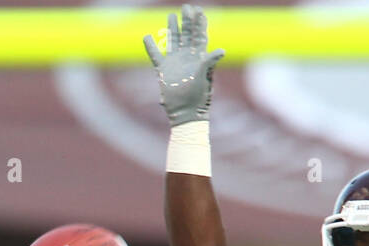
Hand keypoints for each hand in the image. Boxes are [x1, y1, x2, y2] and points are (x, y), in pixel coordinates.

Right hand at [142, 4, 224, 126]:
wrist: (185, 112)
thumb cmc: (197, 96)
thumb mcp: (204, 77)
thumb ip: (209, 61)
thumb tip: (221, 50)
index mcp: (199, 56)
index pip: (199, 35)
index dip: (199, 22)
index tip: (198, 10)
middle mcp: (187, 57)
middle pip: (187, 34)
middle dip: (187, 20)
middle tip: (186, 7)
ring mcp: (175, 62)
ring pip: (174, 41)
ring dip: (173, 29)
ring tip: (172, 15)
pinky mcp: (164, 70)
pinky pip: (156, 55)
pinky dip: (151, 46)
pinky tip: (147, 36)